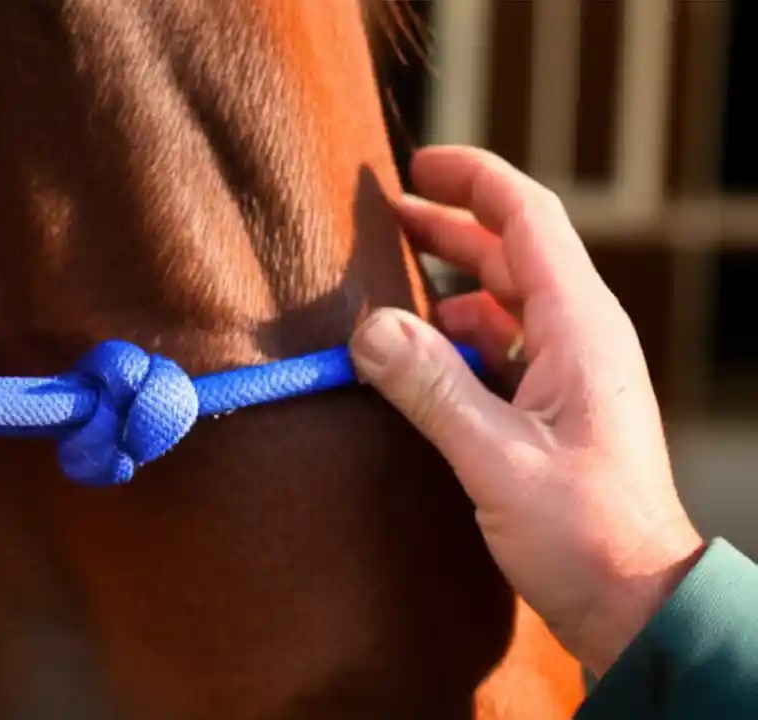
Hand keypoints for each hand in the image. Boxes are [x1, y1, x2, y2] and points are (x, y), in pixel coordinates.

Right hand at [349, 146, 703, 675]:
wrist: (637, 602)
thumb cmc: (586, 536)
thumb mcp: (497, 461)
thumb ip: (432, 389)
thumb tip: (369, 328)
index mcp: (579, 330)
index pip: (528, 221)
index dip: (474, 181)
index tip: (417, 163)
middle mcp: (581, 339)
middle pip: (511, 254)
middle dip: (449, 227)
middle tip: (384, 214)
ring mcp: (573, 373)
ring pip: (506, 301)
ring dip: (448, 286)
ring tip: (387, 287)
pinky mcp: (559, 408)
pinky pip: (505, 348)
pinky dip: (459, 338)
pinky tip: (418, 357)